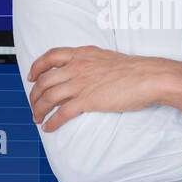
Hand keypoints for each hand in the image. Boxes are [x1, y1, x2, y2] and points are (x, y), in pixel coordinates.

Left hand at [26, 46, 181, 131]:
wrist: (150, 77)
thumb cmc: (136, 70)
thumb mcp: (108, 58)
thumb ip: (93, 63)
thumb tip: (87, 73)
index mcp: (83, 54)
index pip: (51, 56)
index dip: (37, 66)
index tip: (31, 75)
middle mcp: (78, 66)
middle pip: (45, 79)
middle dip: (34, 94)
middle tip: (33, 103)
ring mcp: (82, 82)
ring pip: (49, 96)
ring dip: (38, 109)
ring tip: (37, 118)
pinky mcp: (87, 99)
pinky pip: (62, 112)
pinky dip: (52, 121)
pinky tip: (48, 127)